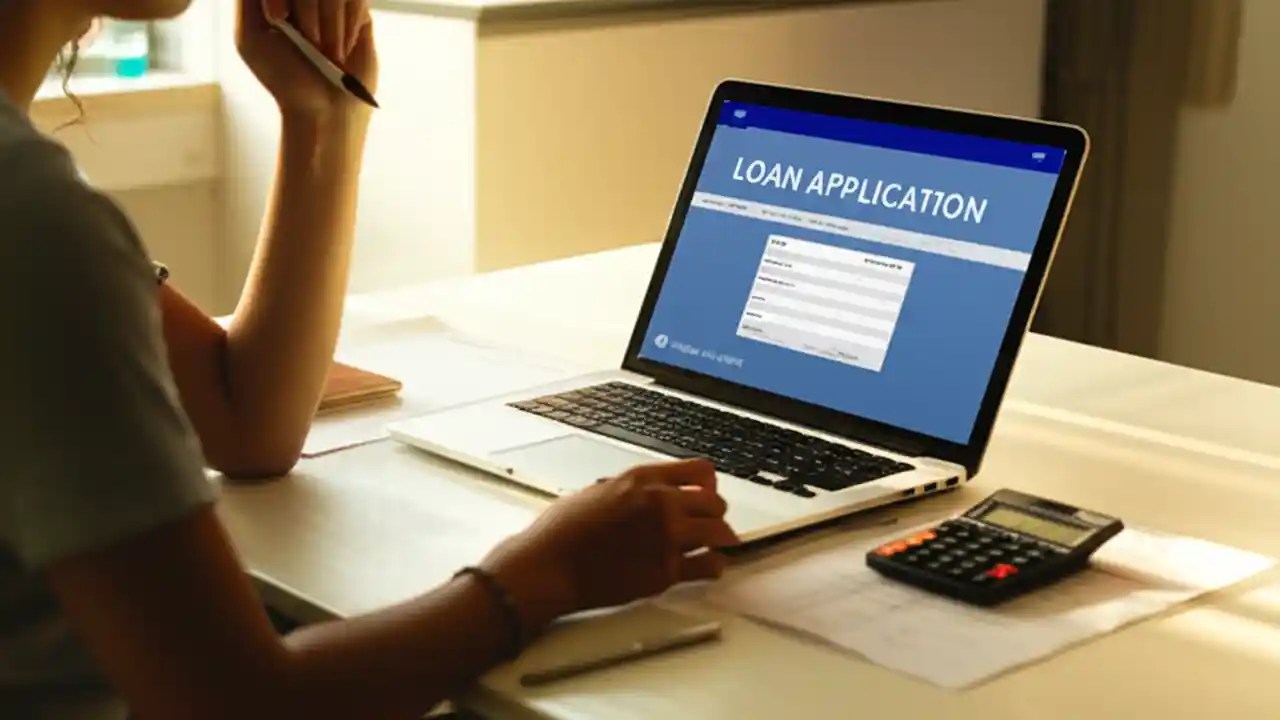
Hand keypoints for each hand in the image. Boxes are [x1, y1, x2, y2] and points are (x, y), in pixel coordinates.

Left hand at [237, 0, 378, 122]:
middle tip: (310, 42)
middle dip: (308, 11)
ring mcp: (332, 1)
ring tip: (328, 53)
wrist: (327, 108)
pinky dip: (348, 25)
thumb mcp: (251, 39)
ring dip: (329, 23)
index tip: (277, 19)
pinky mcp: (358, 11)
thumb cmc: (286, 79)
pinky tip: (343, 49)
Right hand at [482, 460, 739, 632]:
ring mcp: (667, 539)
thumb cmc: (561, 532)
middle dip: (715, 514)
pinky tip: (710, 568)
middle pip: (715, 503)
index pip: (700, 471)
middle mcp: (661, 504)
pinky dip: (714, 567)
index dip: (709, 484)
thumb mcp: (597, 491)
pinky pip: (710, 566)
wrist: (548, 567)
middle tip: (711, 524)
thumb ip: (630, 492)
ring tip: (719, 545)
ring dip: (722, 539)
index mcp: (643, 479)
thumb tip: (645, 498)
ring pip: (720, 533)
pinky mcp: (666, 572)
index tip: (707, 493)